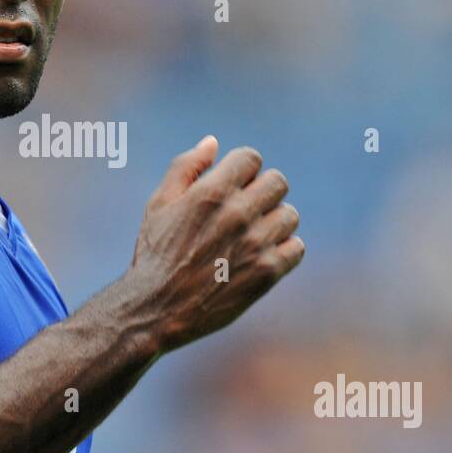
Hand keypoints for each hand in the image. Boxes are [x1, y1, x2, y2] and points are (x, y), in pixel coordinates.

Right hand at [126, 136, 303, 352]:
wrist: (156, 309)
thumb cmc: (155, 254)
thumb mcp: (159, 204)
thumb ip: (185, 167)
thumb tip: (213, 143)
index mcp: (210, 192)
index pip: (252, 158)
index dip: (244, 169)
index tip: (235, 185)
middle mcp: (237, 213)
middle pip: (278, 182)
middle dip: (263, 191)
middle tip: (247, 210)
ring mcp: (255, 244)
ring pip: (289, 214)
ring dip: (275, 220)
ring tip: (253, 236)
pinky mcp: (267, 272)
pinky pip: (297, 247)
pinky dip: (284, 249)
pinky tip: (262, 256)